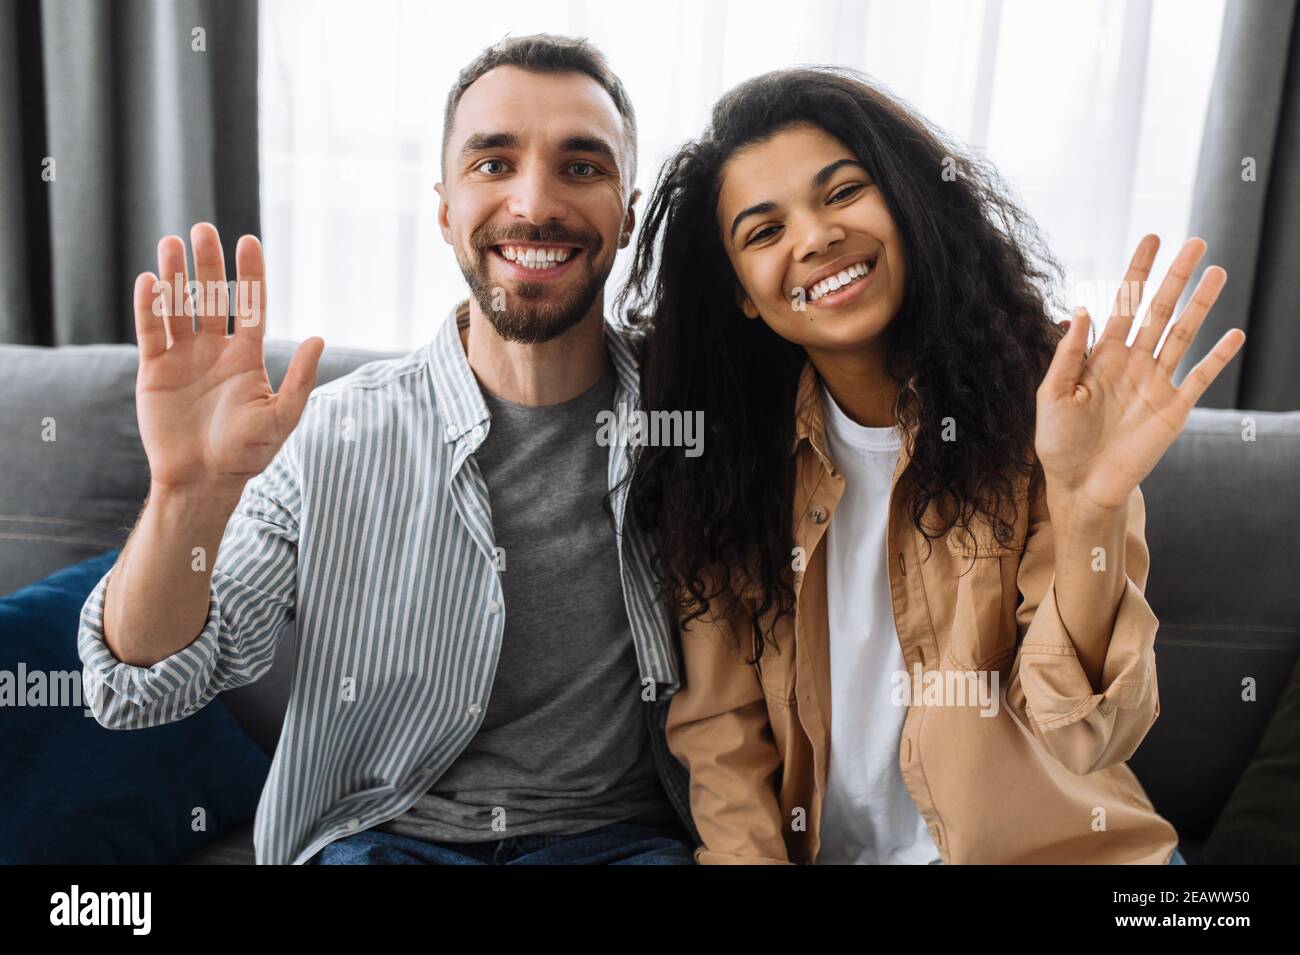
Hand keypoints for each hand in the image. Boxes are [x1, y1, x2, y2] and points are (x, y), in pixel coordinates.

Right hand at [133, 222, 323, 496]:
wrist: (203, 479)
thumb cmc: (247, 452)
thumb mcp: (281, 416)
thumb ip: (300, 379)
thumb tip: (319, 339)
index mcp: (246, 356)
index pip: (249, 305)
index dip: (250, 273)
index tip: (248, 240)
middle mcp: (214, 350)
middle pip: (212, 297)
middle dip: (209, 264)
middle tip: (203, 229)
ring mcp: (183, 358)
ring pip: (178, 307)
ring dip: (175, 276)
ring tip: (172, 242)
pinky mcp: (155, 371)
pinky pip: (150, 331)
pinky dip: (148, 307)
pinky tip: (150, 281)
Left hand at [1034, 235, 1244, 510]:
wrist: (1079, 485)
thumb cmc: (1058, 442)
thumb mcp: (1051, 395)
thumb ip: (1067, 354)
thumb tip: (1081, 308)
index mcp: (1101, 355)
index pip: (1124, 303)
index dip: (1137, 271)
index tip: (1151, 238)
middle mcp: (1132, 363)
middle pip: (1159, 310)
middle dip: (1176, 277)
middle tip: (1197, 242)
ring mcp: (1155, 383)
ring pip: (1182, 334)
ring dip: (1201, 305)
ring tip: (1218, 273)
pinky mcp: (1173, 409)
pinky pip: (1199, 377)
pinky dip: (1217, 357)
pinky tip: (1233, 333)